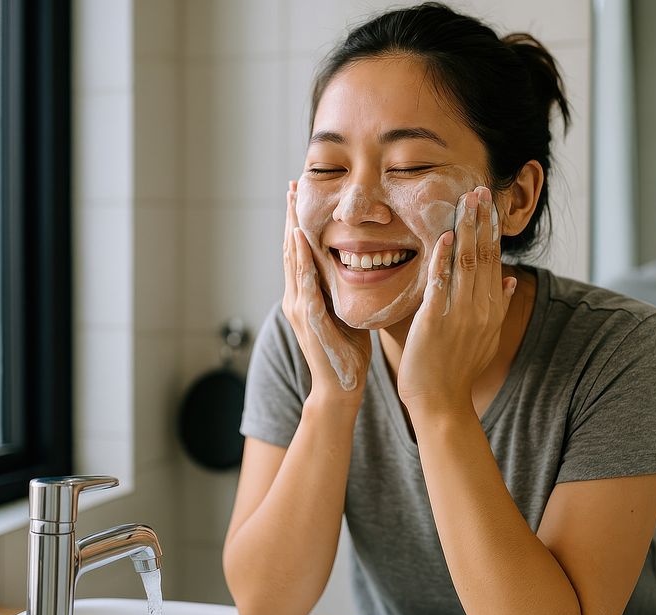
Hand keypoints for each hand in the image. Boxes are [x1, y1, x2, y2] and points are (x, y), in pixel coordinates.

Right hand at [282, 181, 370, 396]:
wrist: (341, 389)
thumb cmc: (349, 354)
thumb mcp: (348, 312)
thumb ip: (346, 291)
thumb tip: (364, 265)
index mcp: (307, 296)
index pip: (302, 252)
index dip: (300, 222)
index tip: (302, 195)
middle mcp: (297, 298)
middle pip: (292, 249)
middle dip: (291, 216)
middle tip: (292, 185)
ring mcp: (299, 308)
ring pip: (293, 260)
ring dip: (292, 228)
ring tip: (292, 201)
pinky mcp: (309, 319)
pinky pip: (304, 282)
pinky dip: (301, 259)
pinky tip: (300, 238)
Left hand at [396, 186, 516, 411]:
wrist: (441, 403)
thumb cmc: (457, 372)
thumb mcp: (486, 339)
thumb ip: (497, 307)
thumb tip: (507, 279)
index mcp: (491, 310)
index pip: (493, 261)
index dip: (492, 231)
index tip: (490, 206)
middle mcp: (480, 308)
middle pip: (483, 255)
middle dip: (481, 221)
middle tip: (480, 190)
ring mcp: (459, 314)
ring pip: (465, 263)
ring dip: (465, 230)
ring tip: (466, 201)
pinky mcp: (436, 321)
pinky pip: (440, 284)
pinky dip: (442, 259)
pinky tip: (442, 237)